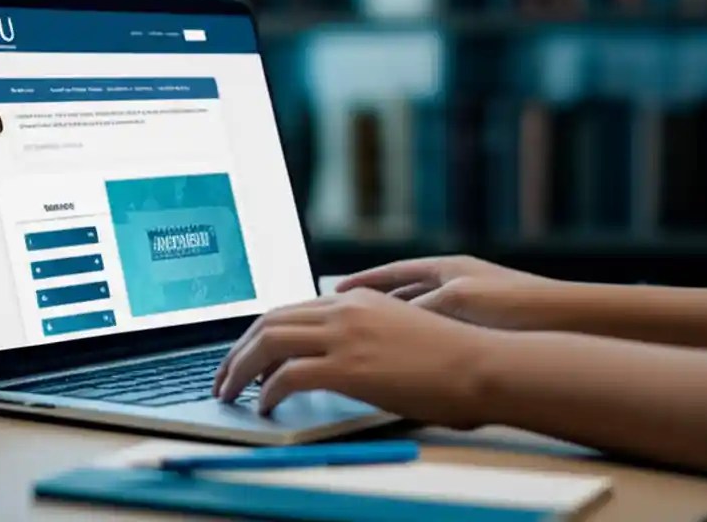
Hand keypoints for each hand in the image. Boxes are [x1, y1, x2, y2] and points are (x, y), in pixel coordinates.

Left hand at [211, 289, 489, 426]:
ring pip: (267, 342)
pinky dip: (266, 391)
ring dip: (239, 369)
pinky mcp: (347, 366)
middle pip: (269, 320)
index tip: (244, 356)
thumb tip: (339, 363)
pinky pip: (286, 375)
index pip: (290, 309)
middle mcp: (346, 309)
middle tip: (222, 376)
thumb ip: (368, 338)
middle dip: (237, 350)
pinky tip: (264, 407)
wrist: (484, 365)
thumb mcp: (404, 335)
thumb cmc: (455, 361)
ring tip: (228, 392)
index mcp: (358, 300)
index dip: (259, 334)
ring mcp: (345, 335)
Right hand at [335, 255, 567, 329]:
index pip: (393, 272)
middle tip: (343, 313)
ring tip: (368, 338)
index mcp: (448, 269)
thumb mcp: (455, 302)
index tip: (336, 288)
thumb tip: (387, 318)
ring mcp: (468, 305)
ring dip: (396, 324)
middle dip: (373, 302)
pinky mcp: (480, 328)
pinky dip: (419, 339)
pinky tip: (408, 356)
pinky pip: (437, 331)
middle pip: (403, 292)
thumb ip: (418, 309)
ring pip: (419, 314)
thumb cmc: (513, 304)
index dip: (364, 281)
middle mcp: (455, 282)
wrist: (563, 320)